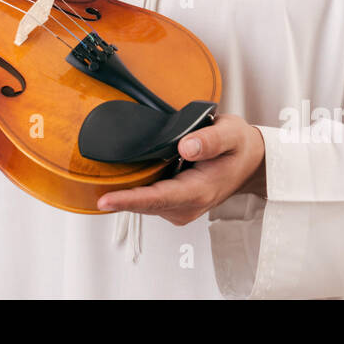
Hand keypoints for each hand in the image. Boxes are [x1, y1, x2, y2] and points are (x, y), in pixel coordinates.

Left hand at [95, 114, 266, 224]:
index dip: (129, 200)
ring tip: (110, 173)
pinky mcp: (174, 204)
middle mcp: (187, 205)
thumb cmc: (239, 147)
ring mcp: (180, 208)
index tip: (105, 200)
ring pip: (144, 202)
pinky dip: (137, 189)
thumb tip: (186, 145)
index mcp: (199, 191)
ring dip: (127, 190)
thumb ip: (209, 139)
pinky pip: (148, 199)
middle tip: (93, 180)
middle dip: (119, 194)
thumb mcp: (231, 135)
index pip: (157, 198)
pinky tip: (129, 175)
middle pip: (144, 203)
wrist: (250, 162)